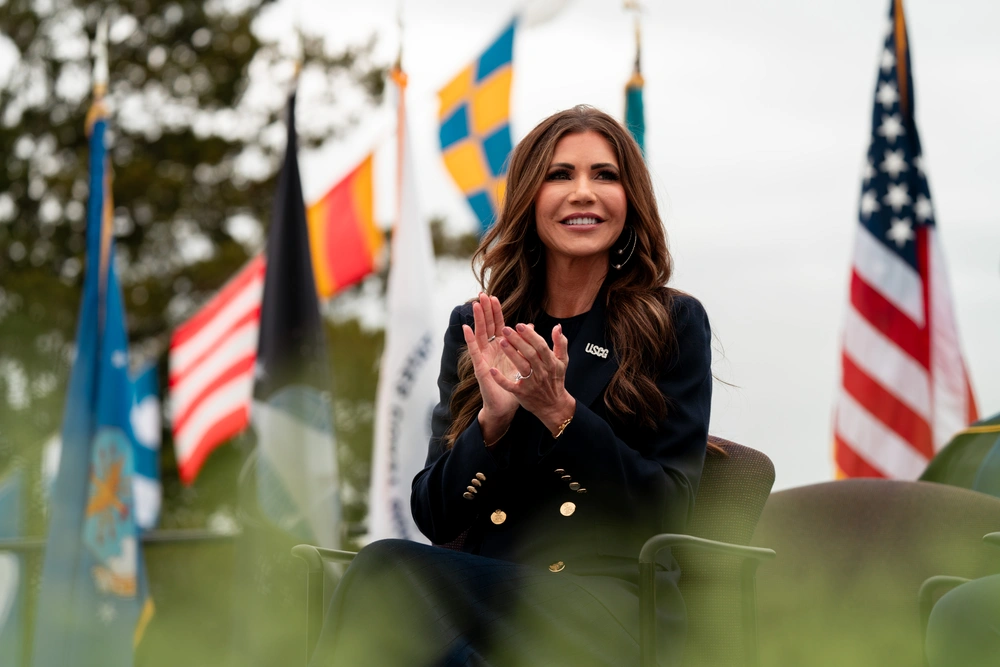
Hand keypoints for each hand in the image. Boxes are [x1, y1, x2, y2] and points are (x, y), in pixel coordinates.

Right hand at [461, 293, 518, 441]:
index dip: (496, 312)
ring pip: (479, 335)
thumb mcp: (522, 360)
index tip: (494, 297)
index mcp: (500, 348)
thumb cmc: (513, 384)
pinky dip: (469, 340)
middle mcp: (490, 350)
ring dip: (477, 320)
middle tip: (482, 295)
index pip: (497, 325)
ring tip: (474, 305)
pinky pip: (474, 352)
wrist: (506, 406)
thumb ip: (524, 342)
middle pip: (487, 326)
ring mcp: (483, 358)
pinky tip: (466, 328)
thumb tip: (531, 325)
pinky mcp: (480, 368)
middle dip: (485, 311)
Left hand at [490, 322, 575, 434]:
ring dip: (511, 354)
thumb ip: (561, 343)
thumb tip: (557, 327)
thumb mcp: (562, 361)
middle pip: (530, 354)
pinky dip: (501, 379)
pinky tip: (492, 370)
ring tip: (501, 342)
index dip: (530, 335)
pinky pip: (510, 386)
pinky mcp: (522, 393)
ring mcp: (532, 383)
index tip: (519, 325)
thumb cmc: (556, 379)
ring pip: (521, 367)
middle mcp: (542, 372)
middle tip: (505, 329)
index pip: (541, 346)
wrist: (553, 405)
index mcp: (551, 363)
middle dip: (518, 341)